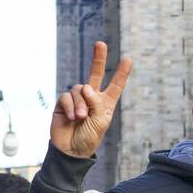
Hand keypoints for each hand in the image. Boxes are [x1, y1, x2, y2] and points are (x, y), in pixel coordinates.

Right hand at [50, 40, 132, 158]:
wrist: (71, 149)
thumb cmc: (89, 138)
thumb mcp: (100, 122)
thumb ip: (96, 103)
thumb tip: (86, 86)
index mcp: (106, 104)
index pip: (115, 86)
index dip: (121, 73)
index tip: (128, 59)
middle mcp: (92, 98)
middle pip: (95, 74)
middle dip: (98, 59)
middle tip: (101, 43)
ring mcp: (77, 99)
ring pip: (79, 89)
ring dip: (81, 104)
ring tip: (80, 118)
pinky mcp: (64, 102)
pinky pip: (67, 96)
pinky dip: (71, 106)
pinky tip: (72, 118)